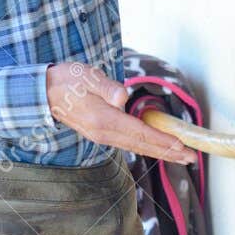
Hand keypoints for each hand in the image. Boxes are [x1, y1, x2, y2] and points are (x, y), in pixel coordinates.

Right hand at [46, 61, 196, 164]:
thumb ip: (105, 87)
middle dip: (168, 152)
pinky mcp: (102, 135)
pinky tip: (157, 147)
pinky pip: (129, 143)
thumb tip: (122, 98)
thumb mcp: (85, 76)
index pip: (141, 133)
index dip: (163, 141)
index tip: (182, 146)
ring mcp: (102, 137)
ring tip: (179, 156)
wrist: (43, 94)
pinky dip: (147, 146)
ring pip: (137, 147)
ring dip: (160, 152)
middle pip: (142, 146)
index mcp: (103, 120)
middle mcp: (104, 134)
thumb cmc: (66, 81)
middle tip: (191, 158)